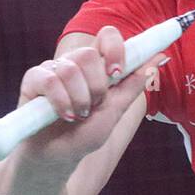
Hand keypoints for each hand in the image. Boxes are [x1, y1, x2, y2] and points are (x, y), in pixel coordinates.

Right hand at [14, 25, 166, 164]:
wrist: (57, 158)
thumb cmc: (85, 135)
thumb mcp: (115, 111)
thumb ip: (134, 84)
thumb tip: (161, 57)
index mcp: (96, 67)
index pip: (107, 36)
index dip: (115, 48)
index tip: (117, 72)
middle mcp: (75, 63)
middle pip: (89, 54)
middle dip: (96, 87)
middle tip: (93, 106)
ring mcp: (53, 70)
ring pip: (70, 68)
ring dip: (78, 99)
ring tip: (77, 116)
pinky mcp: (33, 80)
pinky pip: (49, 80)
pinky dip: (60, 101)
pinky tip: (62, 115)